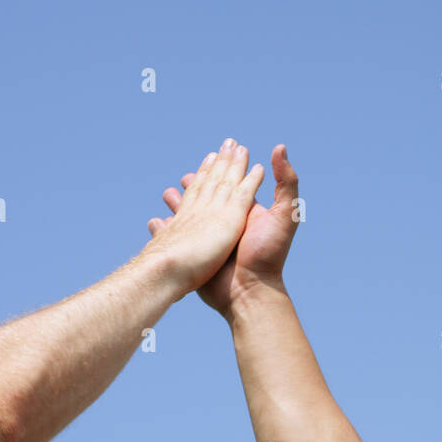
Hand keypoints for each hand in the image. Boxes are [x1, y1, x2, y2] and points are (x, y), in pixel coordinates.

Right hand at [148, 145, 298, 316]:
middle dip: (194, 187)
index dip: (220, 171)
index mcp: (243, 213)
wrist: (249, 293)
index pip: (229, 186)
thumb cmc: (268, 255)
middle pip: (206, 200)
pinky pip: (176, 238)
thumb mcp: (283, 215)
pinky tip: (154, 223)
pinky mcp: (195, 255)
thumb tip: (279, 148)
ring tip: (166, 195)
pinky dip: (164, 230)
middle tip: (183, 178)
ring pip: (188, 217)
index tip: (210, 156)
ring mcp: (209, 241)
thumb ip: (286, 183)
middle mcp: (225, 225)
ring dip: (177, 206)